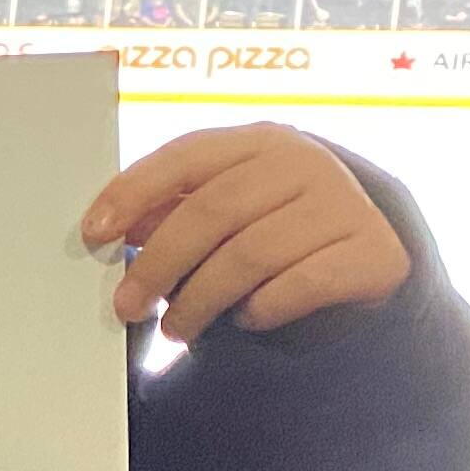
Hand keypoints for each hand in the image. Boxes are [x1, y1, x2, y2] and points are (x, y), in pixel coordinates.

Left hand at [80, 123, 410, 343]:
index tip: (95, 234)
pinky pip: (299, 286)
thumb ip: (172, 211)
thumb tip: (108, 228)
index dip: (134, 192)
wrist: (366, 258)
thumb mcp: (225, 212)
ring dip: (201, 300)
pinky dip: (261, 309)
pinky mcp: (374, 252)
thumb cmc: (275, 231)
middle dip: (158, 264)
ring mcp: (345, 205)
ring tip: (177, 329)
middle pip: (212, 211)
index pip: (185, 156)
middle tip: (126, 306)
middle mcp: (306, 163)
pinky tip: (247, 318)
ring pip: (250, 255)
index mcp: (259, 141)